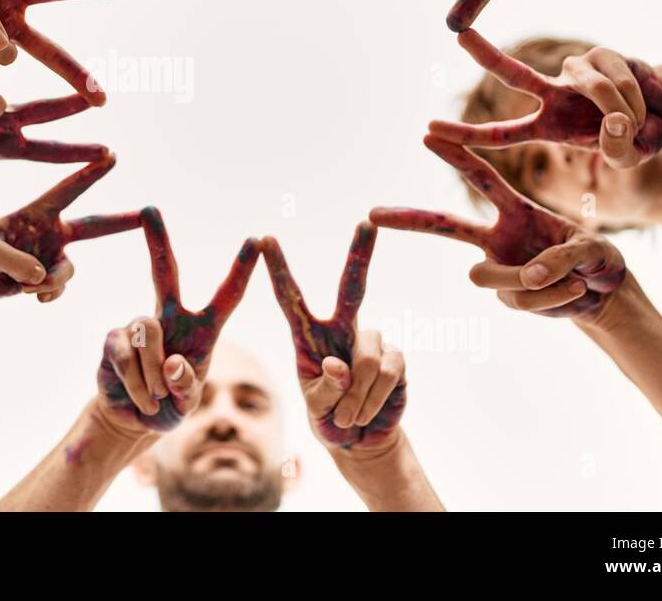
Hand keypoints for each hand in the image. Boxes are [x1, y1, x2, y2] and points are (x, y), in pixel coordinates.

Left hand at [0, 155, 141, 306]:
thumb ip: (13, 260)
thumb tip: (39, 277)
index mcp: (35, 212)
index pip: (68, 190)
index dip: (89, 173)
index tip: (112, 155)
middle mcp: (49, 232)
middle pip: (93, 225)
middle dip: (121, 221)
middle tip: (148, 213)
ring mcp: (49, 256)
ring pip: (69, 269)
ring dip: (52, 280)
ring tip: (29, 287)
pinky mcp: (44, 279)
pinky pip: (58, 288)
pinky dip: (48, 293)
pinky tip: (32, 297)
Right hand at [96, 208, 258, 433]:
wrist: (131, 418)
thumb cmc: (171, 404)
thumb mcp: (187, 403)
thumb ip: (187, 388)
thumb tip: (175, 363)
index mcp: (202, 330)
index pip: (225, 296)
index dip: (242, 270)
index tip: (255, 240)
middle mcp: (170, 318)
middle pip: (164, 272)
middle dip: (157, 241)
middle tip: (149, 208)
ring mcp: (139, 325)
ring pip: (149, 332)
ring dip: (154, 374)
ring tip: (157, 396)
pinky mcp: (114, 338)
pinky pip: (125, 352)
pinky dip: (136, 382)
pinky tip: (142, 397)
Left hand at [262, 223, 405, 447]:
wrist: (361, 439)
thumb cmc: (328, 417)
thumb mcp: (316, 407)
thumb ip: (323, 389)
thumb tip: (338, 365)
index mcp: (308, 335)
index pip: (290, 297)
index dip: (278, 269)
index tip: (265, 238)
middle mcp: (341, 329)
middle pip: (352, 286)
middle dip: (360, 254)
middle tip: (365, 222)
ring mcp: (371, 340)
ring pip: (366, 356)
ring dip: (356, 395)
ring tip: (349, 413)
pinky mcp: (396, 357)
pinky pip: (388, 372)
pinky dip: (375, 398)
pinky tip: (369, 409)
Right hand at [370, 136, 625, 317]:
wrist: (604, 296)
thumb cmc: (597, 260)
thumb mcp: (590, 250)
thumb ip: (559, 258)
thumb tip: (527, 277)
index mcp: (517, 210)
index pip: (483, 179)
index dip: (457, 156)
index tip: (428, 134)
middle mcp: (498, 236)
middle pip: (445, 225)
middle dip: (409, 217)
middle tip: (373, 213)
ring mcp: (499, 267)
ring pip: (487, 275)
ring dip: (533, 281)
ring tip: (573, 281)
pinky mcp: (506, 296)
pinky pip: (517, 300)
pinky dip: (551, 300)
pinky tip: (572, 294)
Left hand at [428, 30, 661, 167]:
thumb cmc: (637, 138)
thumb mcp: (627, 157)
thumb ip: (618, 150)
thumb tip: (611, 122)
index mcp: (546, 126)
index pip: (500, 134)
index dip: (466, 134)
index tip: (428, 130)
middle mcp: (553, 93)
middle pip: (514, 74)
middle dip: (486, 54)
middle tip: (457, 36)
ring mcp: (575, 71)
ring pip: (596, 89)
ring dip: (625, 112)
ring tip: (637, 124)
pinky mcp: (601, 55)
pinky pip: (621, 80)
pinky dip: (638, 98)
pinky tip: (647, 101)